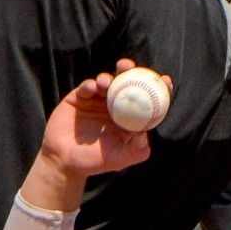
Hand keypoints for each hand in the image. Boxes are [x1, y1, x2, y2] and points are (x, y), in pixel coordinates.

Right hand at [40, 62, 173, 180]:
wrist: (64, 161)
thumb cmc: (94, 162)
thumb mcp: (118, 159)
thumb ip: (136, 151)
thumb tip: (146, 134)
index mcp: (128, 118)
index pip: (146, 100)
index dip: (157, 89)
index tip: (165, 80)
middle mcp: (114, 106)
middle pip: (126, 84)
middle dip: (131, 71)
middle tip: (130, 67)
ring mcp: (96, 101)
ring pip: (106, 82)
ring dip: (108, 77)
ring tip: (107, 82)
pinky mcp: (79, 98)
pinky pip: (86, 87)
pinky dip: (90, 85)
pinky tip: (93, 87)